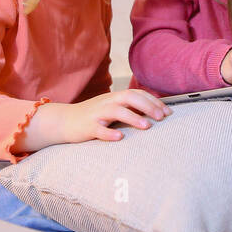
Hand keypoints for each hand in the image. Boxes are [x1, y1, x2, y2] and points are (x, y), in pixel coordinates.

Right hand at [24, 89, 171, 149]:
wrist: (64, 121)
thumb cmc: (93, 117)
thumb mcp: (111, 109)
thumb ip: (128, 109)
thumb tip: (153, 112)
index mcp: (114, 97)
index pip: (137, 94)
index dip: (153, 101)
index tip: (167, 111)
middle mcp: (107, 102)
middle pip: (129, 97)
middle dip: (148, 106)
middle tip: (162, 117)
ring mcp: (97, 114)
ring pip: (116, 111)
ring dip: (133, 117)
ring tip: (147, 126)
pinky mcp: (87, 127)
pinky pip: (99, 129)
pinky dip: (109, 133)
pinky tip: (119, 137)